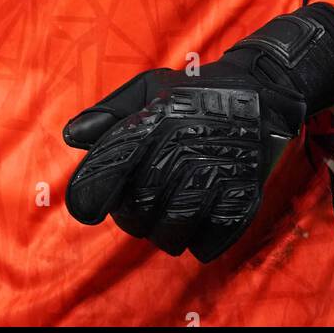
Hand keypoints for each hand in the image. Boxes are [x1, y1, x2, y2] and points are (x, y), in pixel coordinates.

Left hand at [62, 56, 305, 262]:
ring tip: (167, 208)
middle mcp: (184, 147)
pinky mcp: (243, 196)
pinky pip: (206, 243)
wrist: (262, 92)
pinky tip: (198, 214)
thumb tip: (72, 137)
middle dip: (129, 215)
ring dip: (161, 230)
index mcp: (155, 119)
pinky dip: (196, 239)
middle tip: (139, 200)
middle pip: (136, 211)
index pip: (110, 165)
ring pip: (169, 234)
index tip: (87, 208)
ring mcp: (216, 174)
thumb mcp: (149, 89)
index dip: (89, 192)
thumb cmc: (194, 94)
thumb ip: (109, 114)